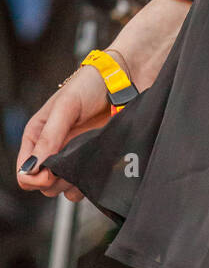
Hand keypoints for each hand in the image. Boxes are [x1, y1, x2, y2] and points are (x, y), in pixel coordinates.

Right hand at [16, 65, 111, 201]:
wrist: (125, 78)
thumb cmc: (90, 84)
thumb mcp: (66, 106)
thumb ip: (49, 137)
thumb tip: (30, 168)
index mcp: (37, 136)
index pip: (24, 173)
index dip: (35, 178)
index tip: (51, 171)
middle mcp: (53, 150)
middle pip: (43, 186)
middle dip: (56, 180)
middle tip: (72, 160)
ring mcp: (74, 157)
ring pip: (64, 189)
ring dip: (73, 182)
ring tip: (86, 159)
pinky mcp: (93, 160)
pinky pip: (85, 185)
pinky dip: (90, 181)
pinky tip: (97, 163)